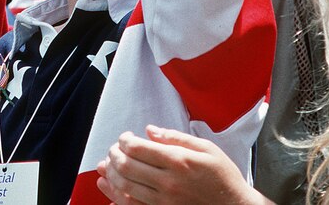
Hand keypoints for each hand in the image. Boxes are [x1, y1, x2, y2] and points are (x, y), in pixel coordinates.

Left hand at [96, 126, 265, 204]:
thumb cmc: (223, 178)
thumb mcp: (207, 149)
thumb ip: (176, 137)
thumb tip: (150, 130)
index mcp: (178, 161)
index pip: (137, 147)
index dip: (124, 140)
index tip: (124, 137)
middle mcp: (168, 182)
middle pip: (126, 166)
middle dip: (113, 155)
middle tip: (113, 150)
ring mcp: (164, 201)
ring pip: (124, 186)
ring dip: (109, 174)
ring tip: (105, 166)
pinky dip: (116, 196)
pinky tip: (109, 188)